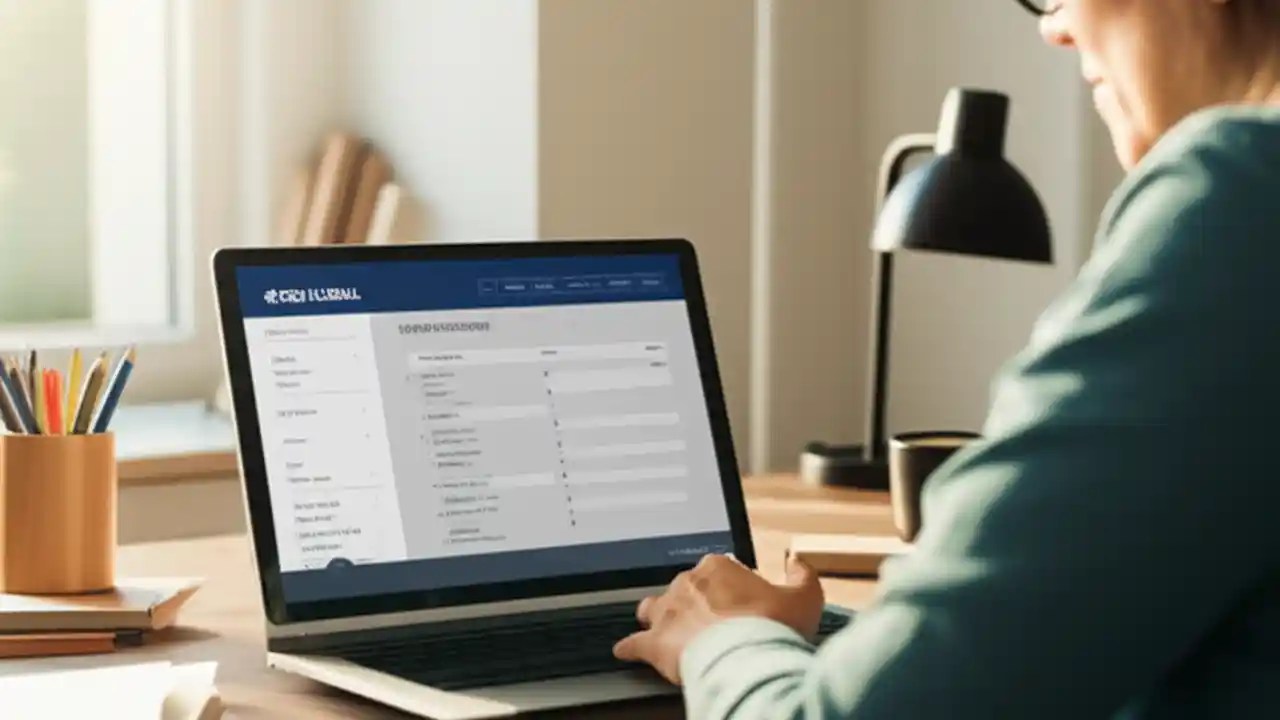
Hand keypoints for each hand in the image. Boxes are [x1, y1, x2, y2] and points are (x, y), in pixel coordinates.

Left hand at [613, 554, 823, 684]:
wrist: (748, 660)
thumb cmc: (773, 628)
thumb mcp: (804, 596)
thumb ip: (802, 575)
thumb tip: (797, 563)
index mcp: (718, 567)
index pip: (717, 570)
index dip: (729, 588)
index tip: (740, 604)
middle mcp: (687, 583)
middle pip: (684, 588)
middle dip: (694, 602)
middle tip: (713, 623)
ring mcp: (668, 613)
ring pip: (654, 608)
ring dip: (659, 617)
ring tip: (665, 628)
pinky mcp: (655, 643)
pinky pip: (635, 644)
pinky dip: (631, 647)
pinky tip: (626, 650)